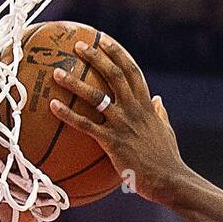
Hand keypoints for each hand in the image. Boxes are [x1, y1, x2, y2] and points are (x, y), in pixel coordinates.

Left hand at [49, 36, 185, 202]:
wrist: (169, 180)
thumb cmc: (167, 159)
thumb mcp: (167, 131)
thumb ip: (161, 113)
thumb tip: (160, 100)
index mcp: (147, 106)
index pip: (132, 72)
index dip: (117, 54)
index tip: (104, 41)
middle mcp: (134, 110)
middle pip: (113, 75)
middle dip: (95, 57)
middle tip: (77, 46)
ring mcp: (122, 125)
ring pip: (95, 96)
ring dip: (74, 83)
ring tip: (56, 72)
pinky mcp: (112, 142)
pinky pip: (85, 125)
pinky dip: (68, 114)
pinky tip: (53, 106)